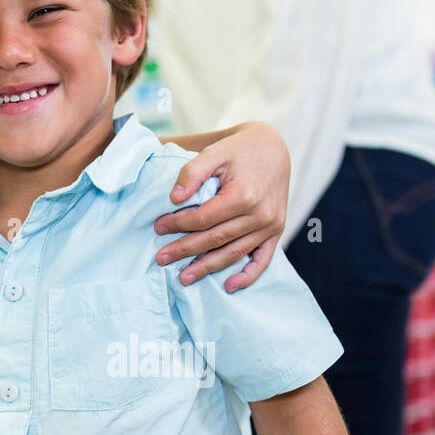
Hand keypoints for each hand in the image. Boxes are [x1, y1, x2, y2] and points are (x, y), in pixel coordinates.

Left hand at [153, 122, 289, 291]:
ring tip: (184, 277)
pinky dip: (247, 276)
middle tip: (161, 258)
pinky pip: (263, 259)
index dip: (179, 225)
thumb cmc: (239, 150)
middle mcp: (260, 214)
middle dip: (186, 250)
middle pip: (216, 239)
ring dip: (208, 267)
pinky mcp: (276, 231)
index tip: (158, 227)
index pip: (204, 218)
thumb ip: (192, 172)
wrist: (272, 148)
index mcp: (244, 195)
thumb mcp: (214, 152)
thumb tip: (174, 198)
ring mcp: (271, 225)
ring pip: (234, 253)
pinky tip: (229, 286)